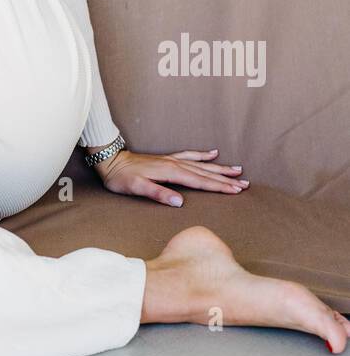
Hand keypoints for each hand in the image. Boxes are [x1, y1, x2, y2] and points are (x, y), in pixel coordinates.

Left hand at [89, 147, 247, 207]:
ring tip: (237, 169)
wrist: (110, 161)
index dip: (218, 186)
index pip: (199, 181)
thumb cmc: (121, 178)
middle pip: (205, 173)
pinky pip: (190, 155)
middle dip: (225, 178)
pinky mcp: (167, 159)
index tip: (235, 190)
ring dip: (219, 168)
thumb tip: (179, 202)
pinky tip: (213, 153)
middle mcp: (174, 164)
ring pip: (201, 164)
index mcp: (170, 173)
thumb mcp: (136, 188)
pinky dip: (202, 155)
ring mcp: (172, 160)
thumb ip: (158, 194)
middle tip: (245, 183)